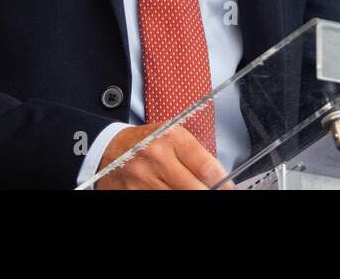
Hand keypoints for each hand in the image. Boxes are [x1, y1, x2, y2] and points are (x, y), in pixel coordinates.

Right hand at [94, 121, 235, 189]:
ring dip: (190, 197)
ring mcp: (143, 179)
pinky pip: (159, 202)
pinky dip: (170, 200)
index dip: (223, 183)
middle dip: (208, 193)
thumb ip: (194, 155)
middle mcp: (157, 157)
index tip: (230, 189)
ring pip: (178, 197)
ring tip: (193, 192)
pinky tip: (175, 193)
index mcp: (171, 137)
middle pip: (194, 188)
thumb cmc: (146, 143)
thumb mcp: (171, 136)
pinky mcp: (132, 194)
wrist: (109, 150)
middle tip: (215, 193)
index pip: (206, 166)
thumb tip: (220, 180)